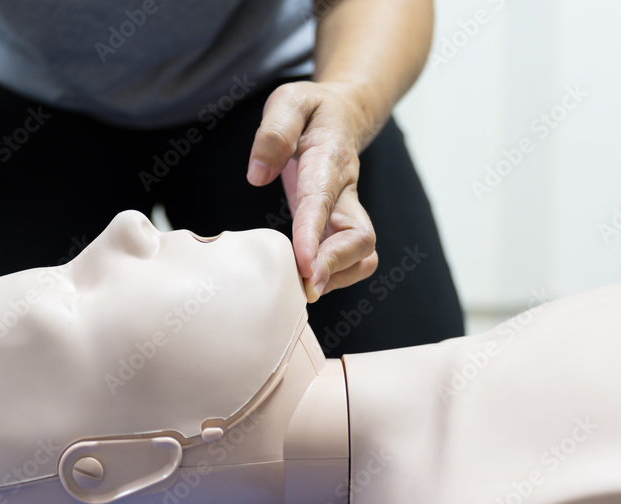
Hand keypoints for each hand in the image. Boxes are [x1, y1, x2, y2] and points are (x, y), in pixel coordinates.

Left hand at [247, 80, 379, 302]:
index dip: (312, 236)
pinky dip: (335, 276)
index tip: (302, 264)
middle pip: (361, 239)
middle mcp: (346, 191)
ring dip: (337, 276)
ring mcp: (348, 212)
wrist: (344, 114)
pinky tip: (305, 277)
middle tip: (302, 286)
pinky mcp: (342, 226)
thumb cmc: (312, 111)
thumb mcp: (289, 100)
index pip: (322, 202)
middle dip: (335, 266)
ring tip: (301, 286)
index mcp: (330, 159)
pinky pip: (353, 260)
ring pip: (363, 255)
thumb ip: (274, 132)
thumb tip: (257, 175)